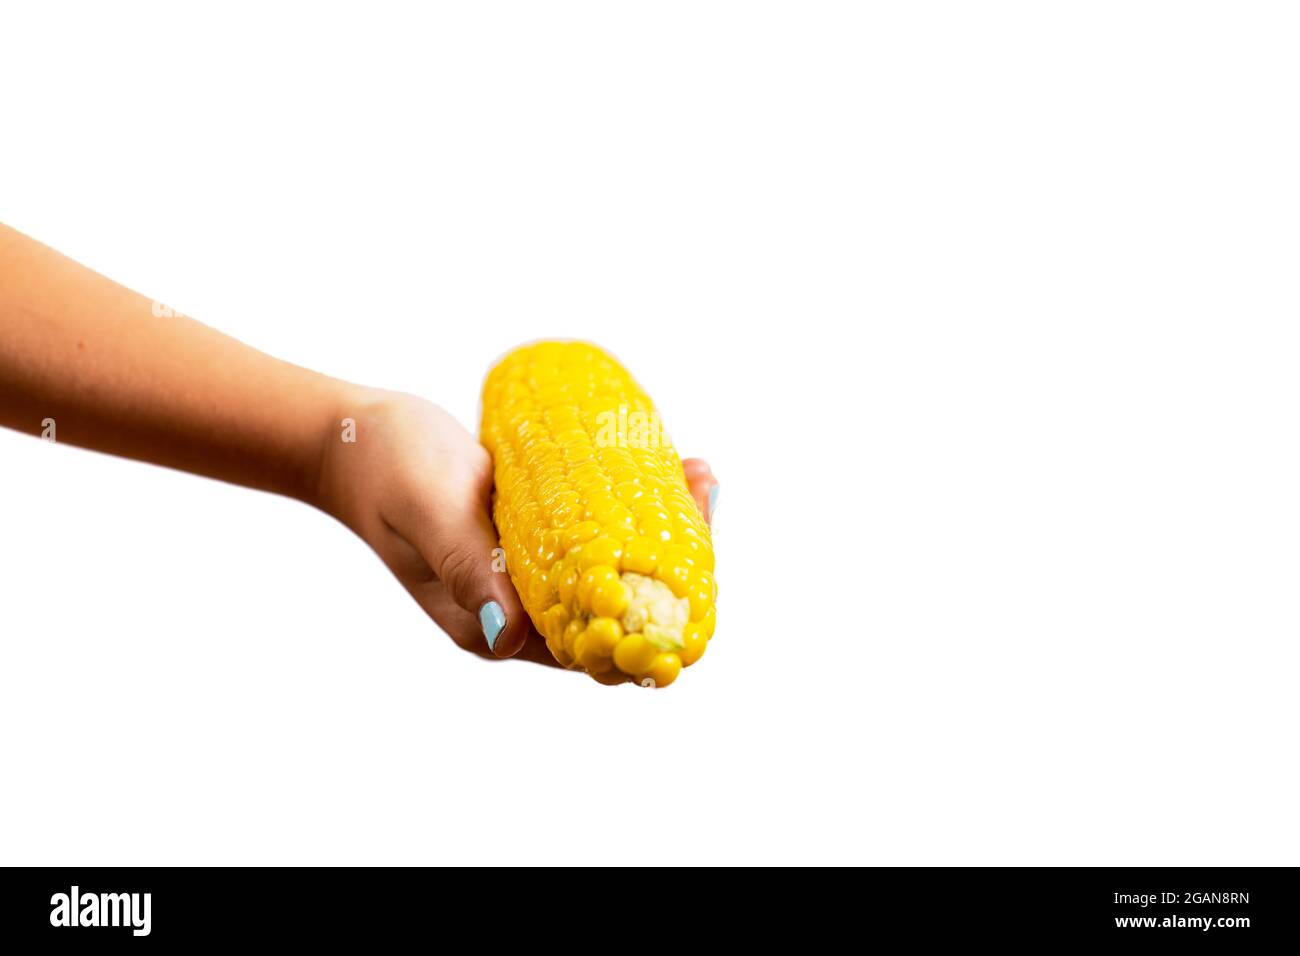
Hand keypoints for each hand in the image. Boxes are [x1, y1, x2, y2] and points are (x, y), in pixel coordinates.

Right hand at [314, 389, 717, 663]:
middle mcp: (523, 609)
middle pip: (621, 609)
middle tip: (704, 490)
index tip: (695, 568)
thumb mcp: (432, 516)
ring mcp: (532, 570)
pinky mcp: (535, 533)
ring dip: (664, 527)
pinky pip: (599, 529)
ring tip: (698, 472)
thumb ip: (468, 571)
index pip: (597, 648)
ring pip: (617, 566)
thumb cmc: (386, 472)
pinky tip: (666, 462)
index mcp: (499, 628)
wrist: (355, 438)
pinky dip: (635, 501)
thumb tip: (508, 638)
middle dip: (674, 561)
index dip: (654, 621)